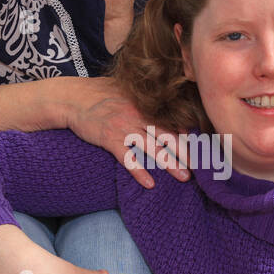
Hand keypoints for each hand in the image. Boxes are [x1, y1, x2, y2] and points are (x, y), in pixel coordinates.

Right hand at [59, 77, 191, 188]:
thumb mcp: (124, 90)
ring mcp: (124, 127)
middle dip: (186, 152)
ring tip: (184, 177)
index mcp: (144, 104)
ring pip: (153, 147)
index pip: (172, 120)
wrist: (71, 98)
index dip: (188, 134)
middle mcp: (138, 114)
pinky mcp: (109, 138)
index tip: (202, 147)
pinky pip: (128, 158)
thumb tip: (160, 103)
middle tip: (201, 167)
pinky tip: (150, 184)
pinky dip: (139, 171)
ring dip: (170, 164)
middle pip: (168, 135)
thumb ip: (142, 98)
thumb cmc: (97, 93)